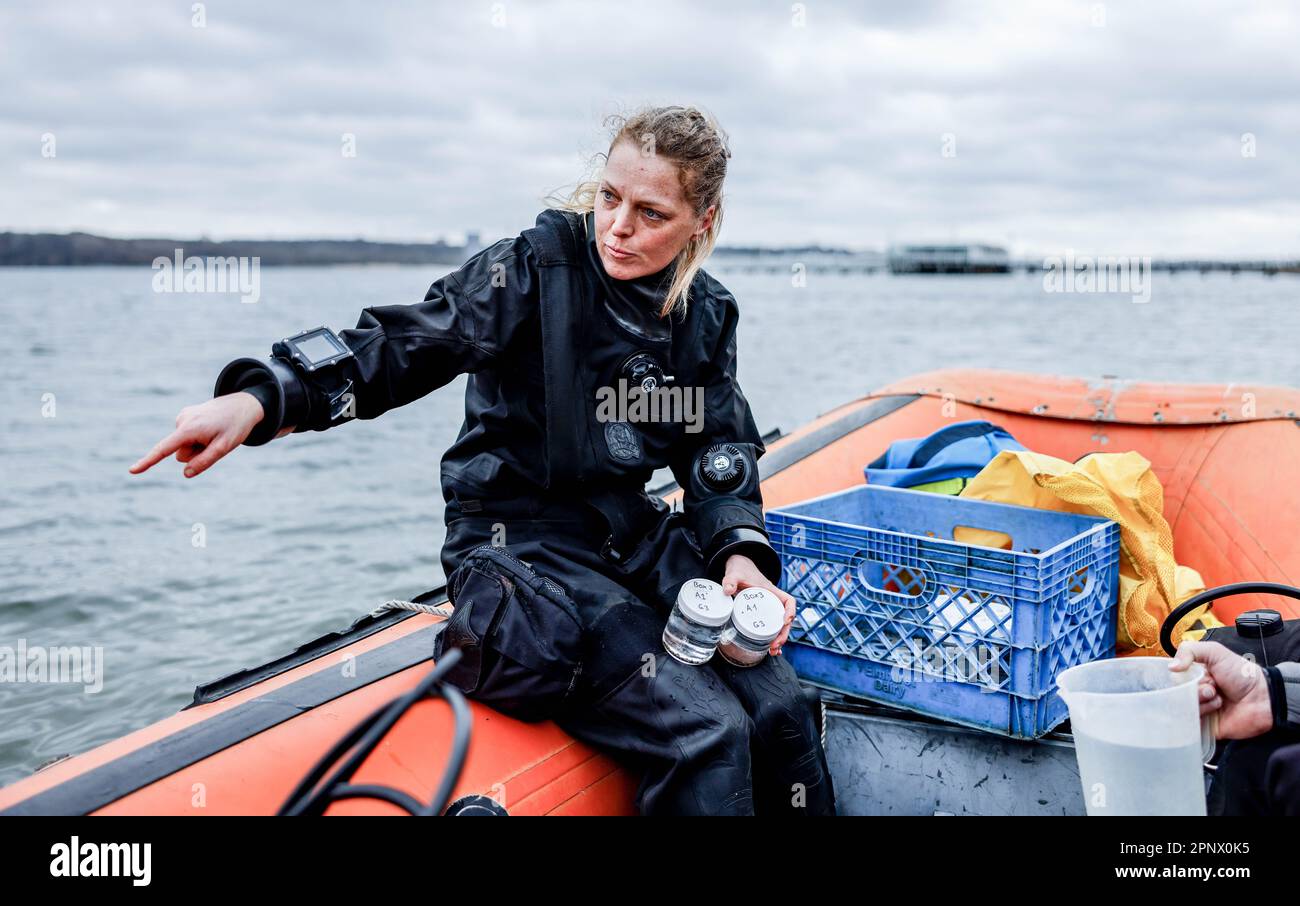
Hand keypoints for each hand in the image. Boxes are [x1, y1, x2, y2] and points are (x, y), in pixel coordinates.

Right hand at [129, 392, 265, 477]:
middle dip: (196, 453)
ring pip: (184, 448)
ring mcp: (182, 418)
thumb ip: (204, 461)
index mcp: (189, 429)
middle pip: (181, 455)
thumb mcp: (224, 447)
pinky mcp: (185, 417)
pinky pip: (187, 439)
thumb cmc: (235, 427)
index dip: (148, 461)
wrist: (242, 404)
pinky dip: (198, 438)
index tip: (132, 471)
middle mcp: (181, 421)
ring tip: (214, 433)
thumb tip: (186, 474)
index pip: (165, 449)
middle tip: (215, 440)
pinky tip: (211, 428)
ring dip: (198, 445)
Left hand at [722, 554, 795, 655]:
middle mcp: (773, 602)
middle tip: (775, 645)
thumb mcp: (735, 574)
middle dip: (783, 633)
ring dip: (779, 639)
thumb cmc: (740, 570)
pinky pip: (770, 628)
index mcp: (772, 592)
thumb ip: (730, 580)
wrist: (738, 569)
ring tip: (773, 651)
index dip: (790, 611)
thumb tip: (727, 589)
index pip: (788, 601)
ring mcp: (768, 609)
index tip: (785, 621)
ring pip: (779, 626)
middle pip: (785, 619)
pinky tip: (769, 650)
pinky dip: (771, 639)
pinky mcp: (762, 615)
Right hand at [1169, 640, 1274, 739]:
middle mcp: (1195, 692)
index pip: (1173, 678)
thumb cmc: (1242, 675)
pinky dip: (1200, 715)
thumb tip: (1170, 667)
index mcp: (1194, 676)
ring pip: (1183, 707)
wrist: (1262, 698)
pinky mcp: (1204, 726)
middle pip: (1177, 693)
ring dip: (1201, 701)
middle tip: (1211, 688)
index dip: (1181, 676)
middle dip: (1194, 689)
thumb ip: (1188, 650)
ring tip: (1218, 699)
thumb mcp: (1215, 652)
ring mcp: (1199, 709)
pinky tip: (1213, 710)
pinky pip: (1189, 723)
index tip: (1193, 674)